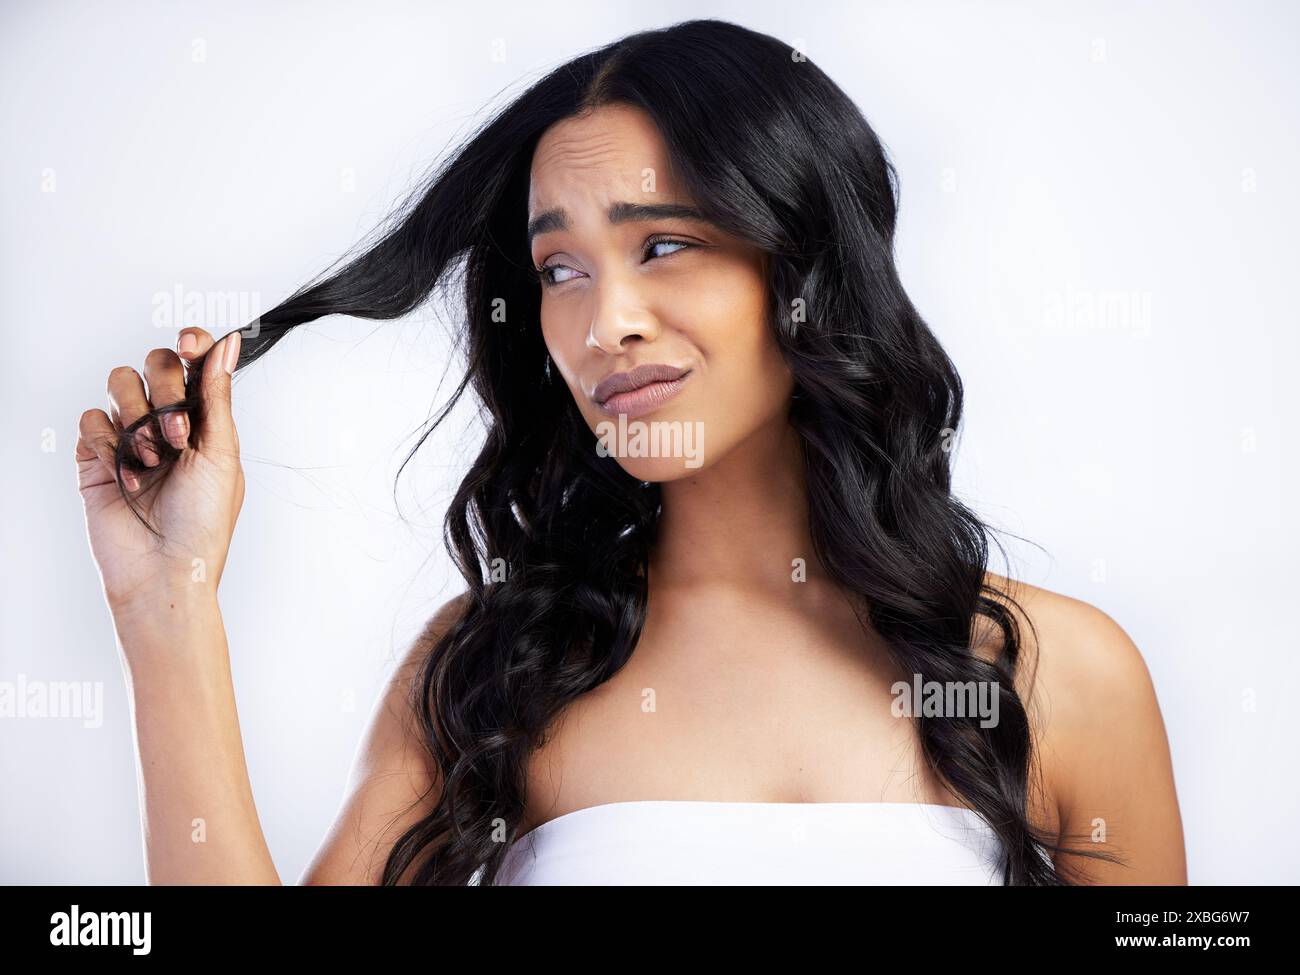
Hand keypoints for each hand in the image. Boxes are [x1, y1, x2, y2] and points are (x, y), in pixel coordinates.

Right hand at [76, 327, 244, 612]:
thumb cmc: (203, 521)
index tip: (188, 342)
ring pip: (119, 384)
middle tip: (177, 435)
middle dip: (167, 391)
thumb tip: (227, 343)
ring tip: (151, 460)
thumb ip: (216, 395)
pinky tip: (125, 474)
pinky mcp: (96, 455)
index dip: (191, 343)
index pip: (193, 361)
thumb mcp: (222, 453)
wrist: (164, 569)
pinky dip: (108, 443)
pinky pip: (91, 420)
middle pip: (156, 364)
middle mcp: (167, 421)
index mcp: (204, 419)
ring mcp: (129, 436)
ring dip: (137, 417)